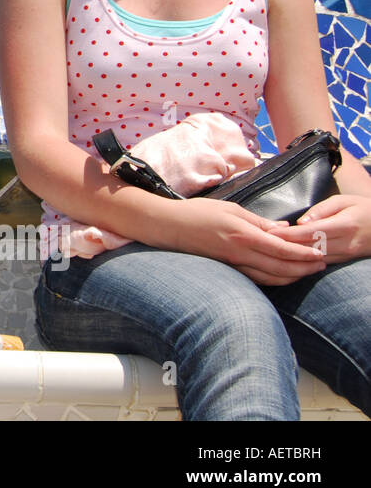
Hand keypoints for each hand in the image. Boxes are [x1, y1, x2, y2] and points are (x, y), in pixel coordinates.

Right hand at [168, 196, 326, 285]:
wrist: (166, 226)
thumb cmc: (196, 212)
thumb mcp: (230, 209)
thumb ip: (259, 221)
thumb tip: (284, 230)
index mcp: (243, 235)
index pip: (282, 249)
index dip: (303, 253)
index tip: (319, 253)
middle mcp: (240, 253)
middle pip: (280, 268)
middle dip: (303, 268)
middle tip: (320, 265)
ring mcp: (232, 264)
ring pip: (270, 277)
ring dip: (291, 276)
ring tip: (306, 272)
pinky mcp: (226, 268)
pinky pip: (256, 278)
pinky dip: (273, 279)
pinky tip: (282, 276)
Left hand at [266, 194, 370, 263]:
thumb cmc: (362, 209)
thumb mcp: (344, 201)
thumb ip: (321, 210)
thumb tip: (301, 222)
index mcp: (344, 225)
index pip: (311, 233)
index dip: (289, 235)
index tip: (269, 233)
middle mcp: (346, 244)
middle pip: (310, 249)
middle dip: (285, 248)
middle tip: (261, 244)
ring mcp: (346, 255)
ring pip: (314, 260)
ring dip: (292, 257)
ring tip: (268, 253)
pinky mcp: (344, 262)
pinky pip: (321, 263)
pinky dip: (303, 262)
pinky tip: (286, 260)